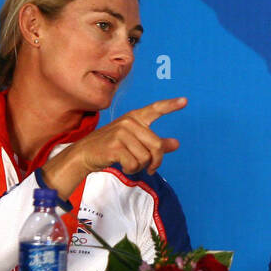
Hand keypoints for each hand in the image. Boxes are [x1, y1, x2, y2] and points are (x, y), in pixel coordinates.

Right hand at [42, 98, 185, 196]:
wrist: (85, 153)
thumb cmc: (111, 147)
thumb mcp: (134, 142)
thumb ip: (156, 143)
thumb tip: (176, 143)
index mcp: (135, 118)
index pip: (155, 109)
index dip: (170, 105)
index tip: (185, 101)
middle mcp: (129, 122)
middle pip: (157, 146)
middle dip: (156, 161)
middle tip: (150, 168)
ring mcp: (121, 133)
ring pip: (146, 157)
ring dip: (140, 167)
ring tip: (130, 164)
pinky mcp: (115, 146)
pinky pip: (134, 163)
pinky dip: (131, 169)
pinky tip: (123, 166)